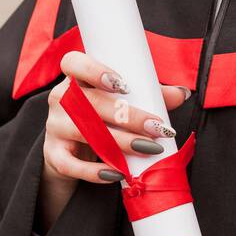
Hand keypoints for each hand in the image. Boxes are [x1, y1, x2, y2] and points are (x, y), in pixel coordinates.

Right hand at [36, 51, 190, 230]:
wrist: (72, 152)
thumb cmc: (101, 117)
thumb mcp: (122, 102)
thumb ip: (149, 94)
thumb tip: (181, 93)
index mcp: (76, 78)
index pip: (73, 62)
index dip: (94, 69)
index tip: (123, 85)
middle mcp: (60, 99)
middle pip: (90, 103)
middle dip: (127, 116)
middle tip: (156, 126)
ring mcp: (54, 126)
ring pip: (84, 133)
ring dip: (120, 142)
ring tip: (148, 149)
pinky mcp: (54, 155)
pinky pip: (71, 165)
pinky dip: (94, 172)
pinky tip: (117, 172)